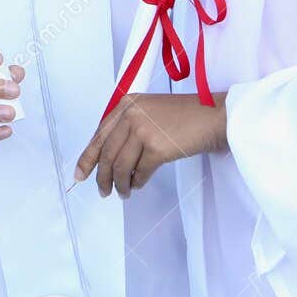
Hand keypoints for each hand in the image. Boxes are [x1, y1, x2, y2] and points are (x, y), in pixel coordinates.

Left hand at [72, 91, 226, 198]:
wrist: (215, 116)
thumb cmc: (188, 115)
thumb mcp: (150, 111)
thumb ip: (129, 127)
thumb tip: (111, 156)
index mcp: (127, 104)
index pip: (99, 134)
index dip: (87, 157)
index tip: (80, 173)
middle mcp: (131, 114)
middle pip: (106, 152)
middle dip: (101, 176)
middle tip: (102, 191)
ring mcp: (143, 130)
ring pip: (120, 166)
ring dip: (119, 184)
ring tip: (122, 193)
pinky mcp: (156, 148)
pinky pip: (139, 172)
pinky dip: (137, 182)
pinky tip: (138, 186)